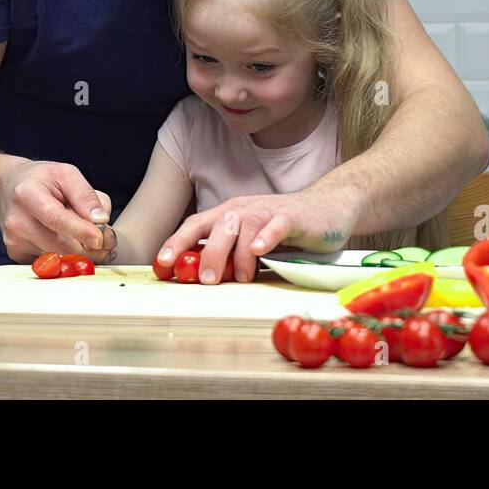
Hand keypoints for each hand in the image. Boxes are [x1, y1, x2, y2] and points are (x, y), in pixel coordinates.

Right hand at [0, 158, 115, 262]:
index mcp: (28, 195)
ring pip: (60, 258)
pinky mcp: (18, 255)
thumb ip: (86, 195)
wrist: (9, 188)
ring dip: (81, 252)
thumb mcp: (66, 174)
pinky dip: (66, 256)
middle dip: (90, 247)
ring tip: (85, 234)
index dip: (81, 231)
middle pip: (60, 245)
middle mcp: (17, 221)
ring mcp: (15, 241)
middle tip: (107, 239)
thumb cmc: (40, 180)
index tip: (101, 239)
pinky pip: (52, 263)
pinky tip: (67, 240)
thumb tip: (100, 221)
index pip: (57, 219)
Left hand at [155, 191, 357, 284]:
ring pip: (245, 226)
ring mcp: (268, 211)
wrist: (326, 208)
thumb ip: (227, 253)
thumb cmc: (283, 228)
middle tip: (203, 280)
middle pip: (217, 226)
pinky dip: (266, 237)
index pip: (196, 225)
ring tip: (239, 277)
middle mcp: (244, 209)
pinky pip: (276, 225)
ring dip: (239, 253)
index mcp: (229, 214)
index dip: (177, 242)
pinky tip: (260, 251)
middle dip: (207, 253)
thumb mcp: (249, 240)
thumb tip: (197, 276)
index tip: (162, 264)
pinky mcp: (292, 217)